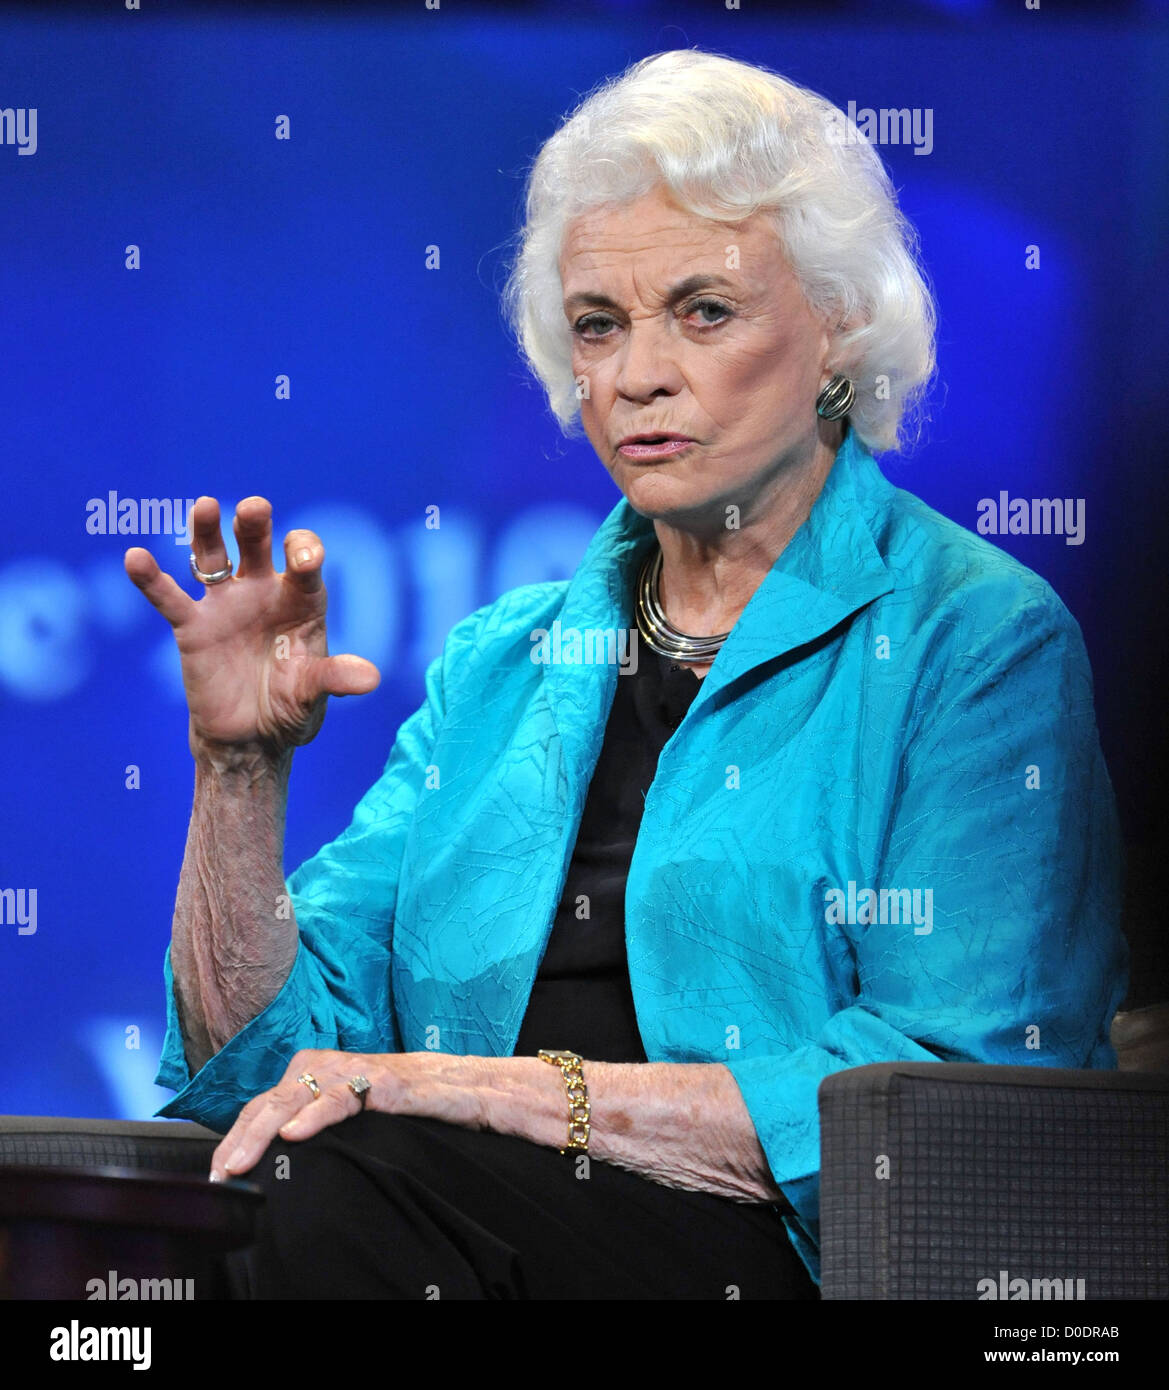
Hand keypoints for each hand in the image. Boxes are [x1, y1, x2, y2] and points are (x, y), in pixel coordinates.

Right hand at [124, 496, 379, 759]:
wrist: (251, 737)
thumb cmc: (290, 708)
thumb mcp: (315, 696)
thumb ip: (335, 680)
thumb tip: (371, 679)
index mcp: (302, 600)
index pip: (305, 564)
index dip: (304, 553)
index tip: (302, 559)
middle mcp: (264, 591)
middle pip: (258, 546)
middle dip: (255, 525)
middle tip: (254, 508)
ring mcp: (226, 605)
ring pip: (213, 558)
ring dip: (207, 532)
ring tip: (205, 506)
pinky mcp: (193, 627)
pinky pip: (169, 598)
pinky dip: (151, 579)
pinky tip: (135, 558)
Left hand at [208, 1049, 490, 1180]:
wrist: (481, 1089)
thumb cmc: (423, 1105)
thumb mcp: (367, 1119)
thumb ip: (331, 1128)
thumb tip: (292, 1160)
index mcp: (328, 1074)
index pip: (271, 1103)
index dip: (241, 1135)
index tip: (220, 1173)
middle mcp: (338, 1066)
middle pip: (274, 1098)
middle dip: (240, 1137)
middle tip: (219, 1174)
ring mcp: (363, 1071)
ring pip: (298, 1093)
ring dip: (263, 1129)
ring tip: (239, 1161)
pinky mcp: (389, 1082)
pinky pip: (344, 1095)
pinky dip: (316, 1113)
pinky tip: (296, 1133)